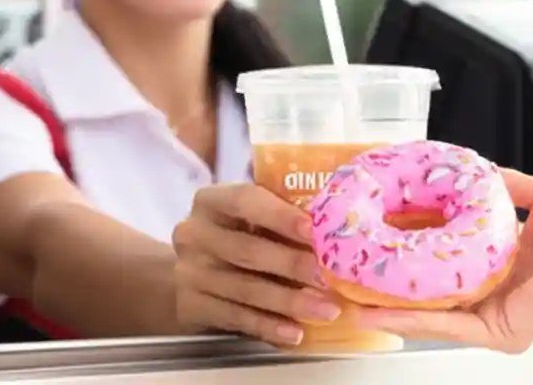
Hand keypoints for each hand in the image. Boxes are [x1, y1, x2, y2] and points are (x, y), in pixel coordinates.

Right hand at [172, 183, 341, 345]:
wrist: (191, 274)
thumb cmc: (235, 237)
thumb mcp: (249, 218)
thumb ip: (283, 216)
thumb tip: (343, 225)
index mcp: (212, 201)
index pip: (243, 200)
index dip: (279, 215)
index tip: (312, 229)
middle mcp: (194, 234)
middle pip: (247, 250)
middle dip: (292, 264)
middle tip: (327, 277)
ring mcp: (189, 272)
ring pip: (245, 289)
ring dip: (289, 302)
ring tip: (326, 310)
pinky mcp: (191, 306)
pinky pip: (236, 318)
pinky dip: (269, 327)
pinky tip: (295, 332)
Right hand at [355, 169, 532, 353]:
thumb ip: (503, 187)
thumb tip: (475, 170)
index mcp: (514, 261)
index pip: (450, 259)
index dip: (414, 247)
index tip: (380, 234)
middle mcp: (505, 290)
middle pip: (434, 290)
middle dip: (390, 280)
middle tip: (349, 267)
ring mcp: (501, 312)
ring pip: (431, 314)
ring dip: (387, 306)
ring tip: (347, 293)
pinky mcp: (502, 327)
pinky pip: (446, 326)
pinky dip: (407, 320)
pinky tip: (375, 310)